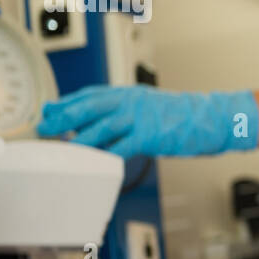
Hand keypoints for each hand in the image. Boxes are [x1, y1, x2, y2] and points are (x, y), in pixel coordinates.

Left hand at [37, 85, 258, 157]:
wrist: (214, 117)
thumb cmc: (183, 116)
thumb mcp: (149, 107)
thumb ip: (124, 114)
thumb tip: (98, 127)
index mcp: (129, 93)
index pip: (90, 95)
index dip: (66, 102)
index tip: (48, 110)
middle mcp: (130, 102)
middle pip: (88, 107)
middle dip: (63, 117)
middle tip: (44, 127)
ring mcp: (140, 118)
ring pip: (100, 127)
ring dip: (78, 139)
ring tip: (63, 149)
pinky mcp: (150, 135)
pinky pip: (122, 148)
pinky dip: (107, 157)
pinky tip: (96, 164)